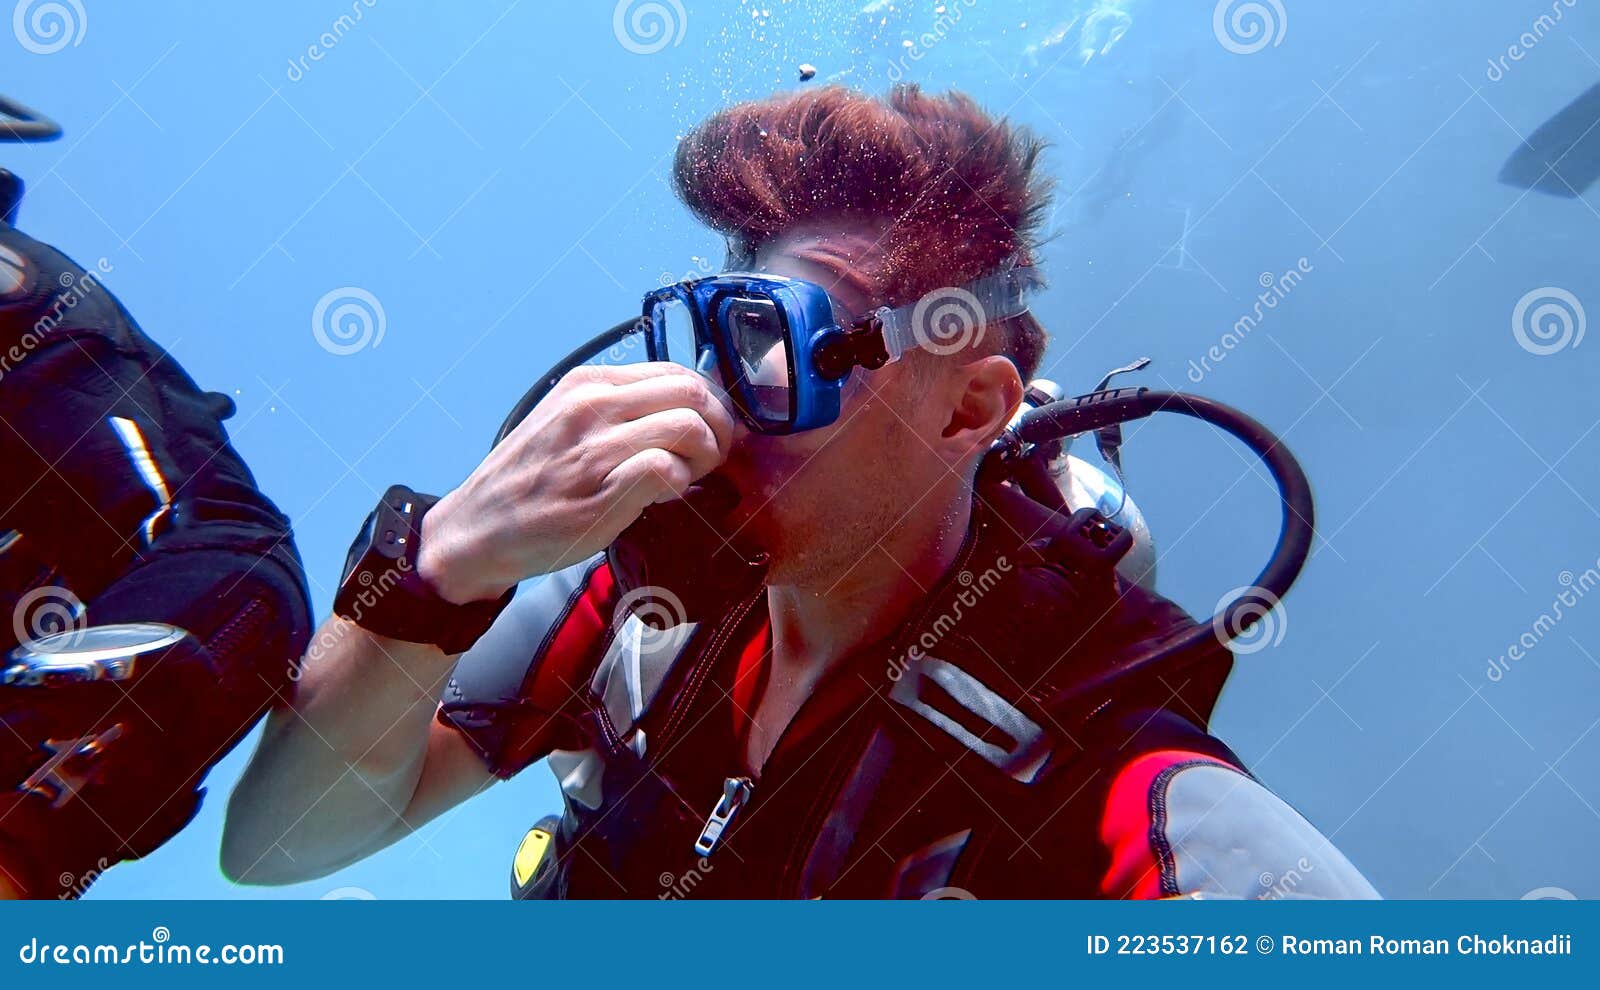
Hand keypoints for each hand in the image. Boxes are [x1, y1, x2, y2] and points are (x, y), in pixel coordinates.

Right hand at [417, 363, 736, 603]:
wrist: (476, 530)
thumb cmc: (529, 482)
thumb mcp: (567, 424)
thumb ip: (619, 411)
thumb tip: (685, 410)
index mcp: (588, 384)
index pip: (677, 372)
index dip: (707, 403)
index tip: (706, 432)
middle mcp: (591, 406)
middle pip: (692, 393)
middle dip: (718, 427)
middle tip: (709, 458)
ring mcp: (594, 448)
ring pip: (686, 425)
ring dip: (704, 457)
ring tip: (686, 479)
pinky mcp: (599, 492)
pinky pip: (665, 468)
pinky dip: (679, 483)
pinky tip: (664, 497)